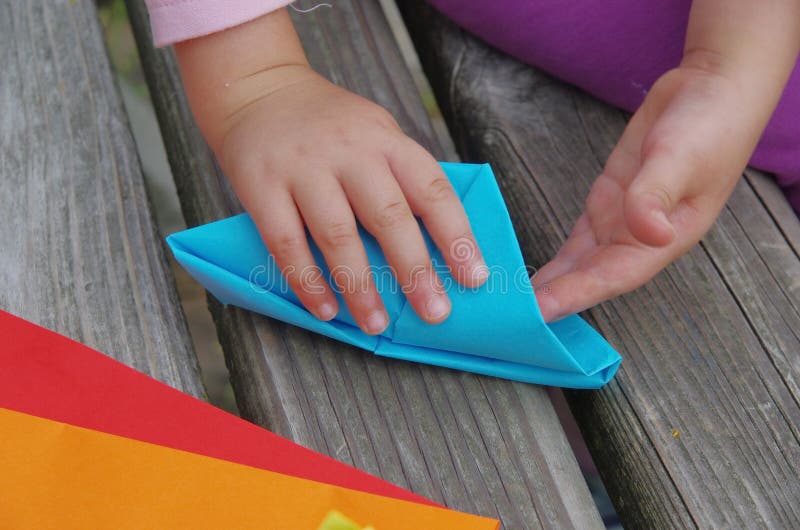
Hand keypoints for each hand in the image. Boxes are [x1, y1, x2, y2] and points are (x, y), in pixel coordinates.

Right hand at [219, 66, 487, 333]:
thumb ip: (400, 179)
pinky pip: (286, 242)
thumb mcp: (375, 134)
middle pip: (388, 216)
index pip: (431, 189)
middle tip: (434, 313)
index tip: (474, 278)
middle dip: (415, 270)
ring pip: (337, 234)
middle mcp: (349, 151)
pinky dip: (307, 281)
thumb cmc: (330, 127)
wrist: (260, 91)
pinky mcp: (261, 185)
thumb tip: (436, 249)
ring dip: (360, 286)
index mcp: (387, 140)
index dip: (456, 236)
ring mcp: (303, 167)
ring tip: (376, 324)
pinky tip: (325, 309)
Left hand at [532, 65, 753, 321]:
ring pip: (580, 263)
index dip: (576, 296)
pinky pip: (578, 240)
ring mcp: (623, 220)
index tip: (538, 313)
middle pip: (591, 278)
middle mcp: (641, 238)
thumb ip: (657, 194)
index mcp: (665, 237)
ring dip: (550, 284)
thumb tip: (650, 234)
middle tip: (510, 317)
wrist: (713, 88)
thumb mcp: (680, 156)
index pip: (612, 276)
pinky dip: (557, 259)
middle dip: (553, 299)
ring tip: (511, 304)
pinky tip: (531, 272)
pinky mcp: (609, 201)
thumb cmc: (710, 125)